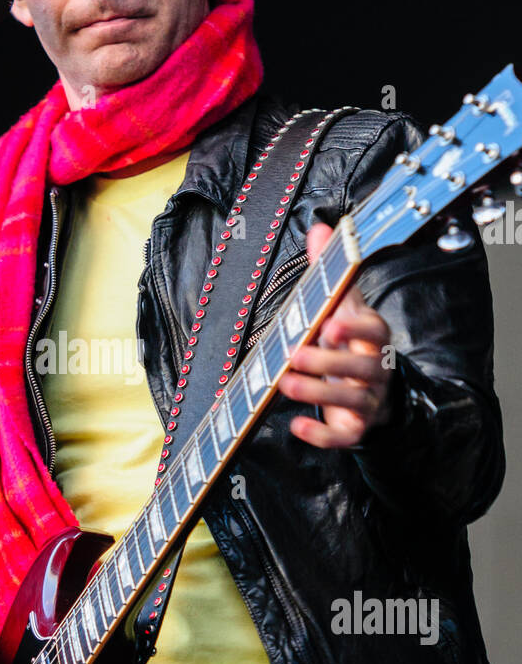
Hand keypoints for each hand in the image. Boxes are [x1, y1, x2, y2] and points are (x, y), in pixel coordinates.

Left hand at [275, 222, 393, 448]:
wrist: (376, 389)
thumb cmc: (353, 341)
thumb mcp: (344, 306)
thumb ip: (331, 273)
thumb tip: (320, 228)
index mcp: (374, 336)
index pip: (374, 330)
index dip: (353, 328)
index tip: (329, 324)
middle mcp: (377, 368)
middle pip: (364, 366)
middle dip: (330, 361)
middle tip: (293, 354)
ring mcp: (369, 399)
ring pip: (354, 400)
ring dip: (319, 394)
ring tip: (285, 383)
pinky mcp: (357, 427)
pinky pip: (345, 436)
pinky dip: (322, 435)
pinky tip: (297, 427)